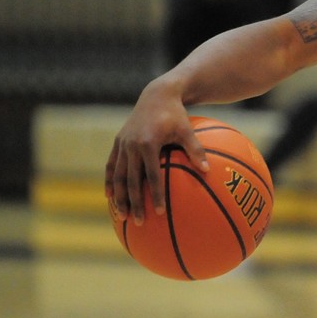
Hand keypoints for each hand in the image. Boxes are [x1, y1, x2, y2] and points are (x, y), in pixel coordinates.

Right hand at [104, 82, 206, 225]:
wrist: (157, 95)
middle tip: (139, 222)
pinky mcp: (117, 142)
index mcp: (149, 144)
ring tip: (121, 215)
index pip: (152, 175)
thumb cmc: (176, 114)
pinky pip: (110, 165)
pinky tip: (110, 197)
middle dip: (134, 202)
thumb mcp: (187, 130)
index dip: (155, 195)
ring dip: (119, 197)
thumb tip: (207, 170)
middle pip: (131, 180)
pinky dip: (109, 181)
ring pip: (117, 176)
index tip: (160, 212)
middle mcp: (132, 145)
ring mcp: (122, 144)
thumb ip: (196, 150)